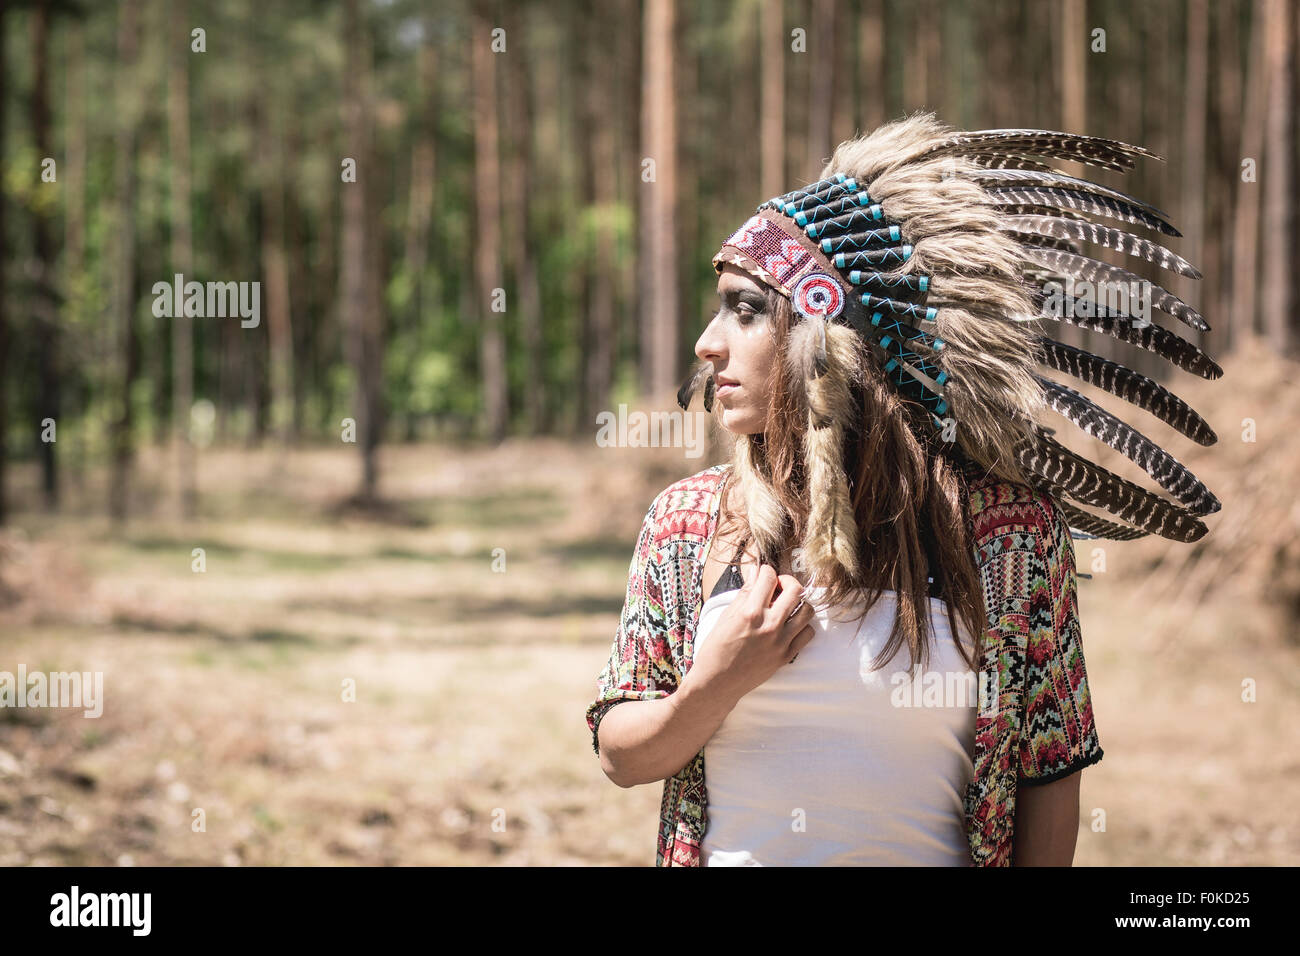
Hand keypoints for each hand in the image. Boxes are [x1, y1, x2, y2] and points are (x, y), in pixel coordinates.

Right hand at [690, 563, 817, 702]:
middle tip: (779, 586)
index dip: (766, 571)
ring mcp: (780, 642)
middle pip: (795, 590)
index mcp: (750, 613)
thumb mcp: (726, 616)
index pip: (769, 578)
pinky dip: (801, 626)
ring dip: (798, 603)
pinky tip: (789, 625)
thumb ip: (745, 593)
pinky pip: (807, 633)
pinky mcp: (786, 656)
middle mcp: (769, 625)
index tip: (764, 575)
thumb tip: (756, 572)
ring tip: (786, 606)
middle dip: (787, 581)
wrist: (718, 683)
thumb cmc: (716, 649)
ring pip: (807, 610)